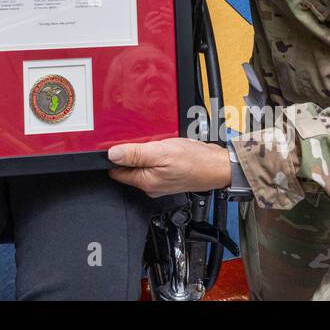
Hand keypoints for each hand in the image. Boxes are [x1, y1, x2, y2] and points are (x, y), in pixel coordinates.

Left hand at [106, 138, 230, 196]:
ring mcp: (159, 183)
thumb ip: (135, 154)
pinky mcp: (167, 178)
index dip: (114, 157)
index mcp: (145, 182)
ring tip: (156, 146)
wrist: (218, 166)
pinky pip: (152, 166)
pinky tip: (164, 150)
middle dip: (130, 155)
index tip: (120, 145)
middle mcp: (150, 186)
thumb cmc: (194, 161)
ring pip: (141, 166)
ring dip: (144, 154)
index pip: (116, 172)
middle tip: (143, 143)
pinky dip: (155, 156)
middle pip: (127, 169)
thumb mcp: (161, 152)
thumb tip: (112, 155)